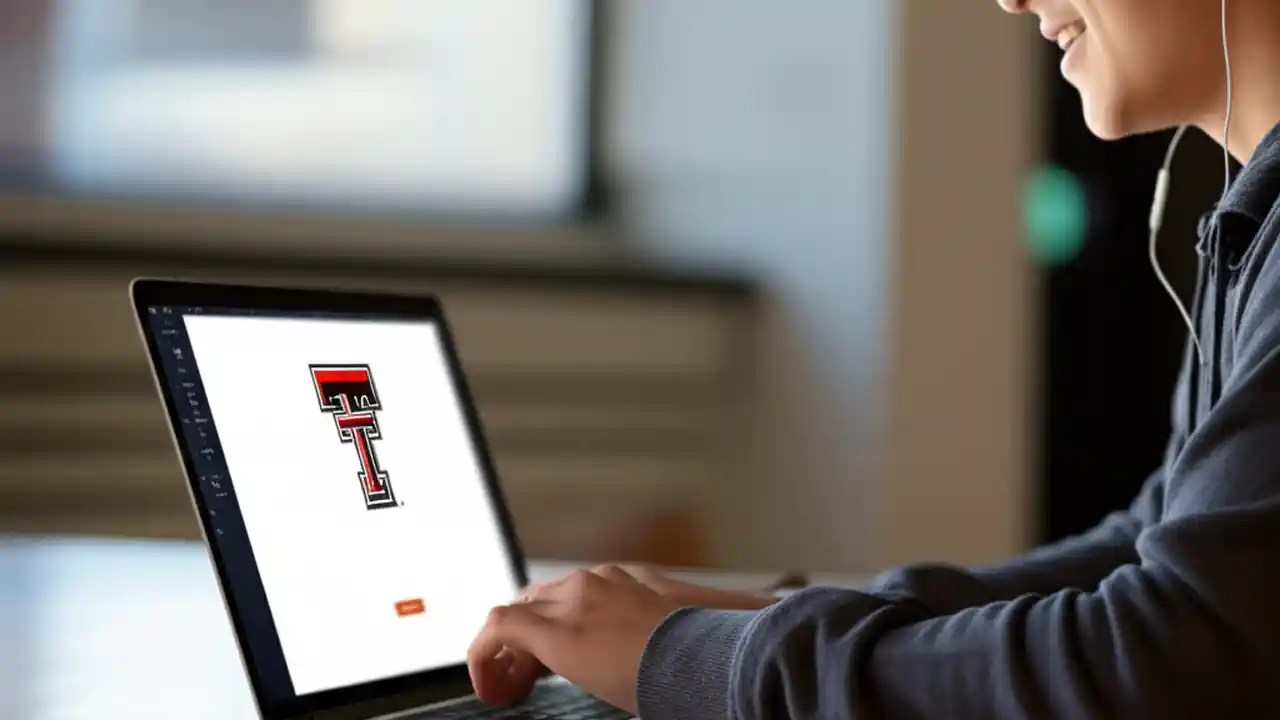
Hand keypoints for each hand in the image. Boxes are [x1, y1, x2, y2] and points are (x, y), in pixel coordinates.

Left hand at [469, 566, 774, 708]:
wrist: (711, 654)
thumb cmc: (716, 652)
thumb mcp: (702, 640)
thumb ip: (702, 633)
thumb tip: (759, 623)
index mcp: (637, 583)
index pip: (584, 591)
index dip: (565, 622)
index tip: (565, 658)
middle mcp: (602, 581)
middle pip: (543, 597)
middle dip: (532, 636)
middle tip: (531, 678)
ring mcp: (576, 600)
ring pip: (518, 611)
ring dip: (510, 650)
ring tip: (511, 688)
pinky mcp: (553, 629)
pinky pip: (496, 631)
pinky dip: (486, 658)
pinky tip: (495, 689)